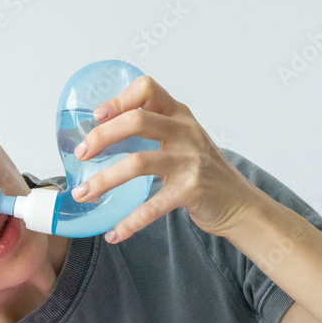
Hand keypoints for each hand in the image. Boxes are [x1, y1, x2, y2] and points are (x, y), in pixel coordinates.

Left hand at [70, 75, 265, 241]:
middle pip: (136, 121)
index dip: (118, 99)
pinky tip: (114, 233)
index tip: (96, 116)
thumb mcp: (184, 139)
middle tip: (80, 155)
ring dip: (104, 180)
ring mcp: (190, 161)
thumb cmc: (205, 171)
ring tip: (83, 194)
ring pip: (137, 162)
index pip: (147, 89)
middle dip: (101, 137)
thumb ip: (155, 130)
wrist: (241, 204)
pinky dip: (130, 222)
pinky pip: (152, 207)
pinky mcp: (191, 191)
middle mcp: (185, 132)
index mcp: (179, 115)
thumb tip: (101, 135)